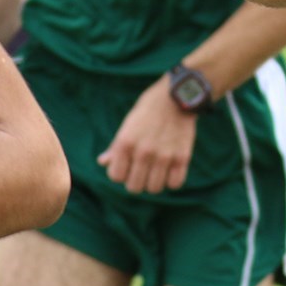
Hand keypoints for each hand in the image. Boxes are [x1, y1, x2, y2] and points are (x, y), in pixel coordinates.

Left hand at [98, 77, 197, 193]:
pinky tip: (170, 169)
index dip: (121, 172)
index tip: (127, 164)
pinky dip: (172, 180)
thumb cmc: (148, 110)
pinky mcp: (182, 157)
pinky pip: (174, 184)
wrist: (177, 97)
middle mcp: (143, 151)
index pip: (116, 177)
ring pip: (154, 189)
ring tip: (156, 169)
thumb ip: (116, 147)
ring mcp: (163, 155)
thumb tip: (103, 162)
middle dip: (136, 180)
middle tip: (142, 169)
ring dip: (154, 182)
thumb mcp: (128, 125)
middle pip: (134, 187)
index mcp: (125, 143)